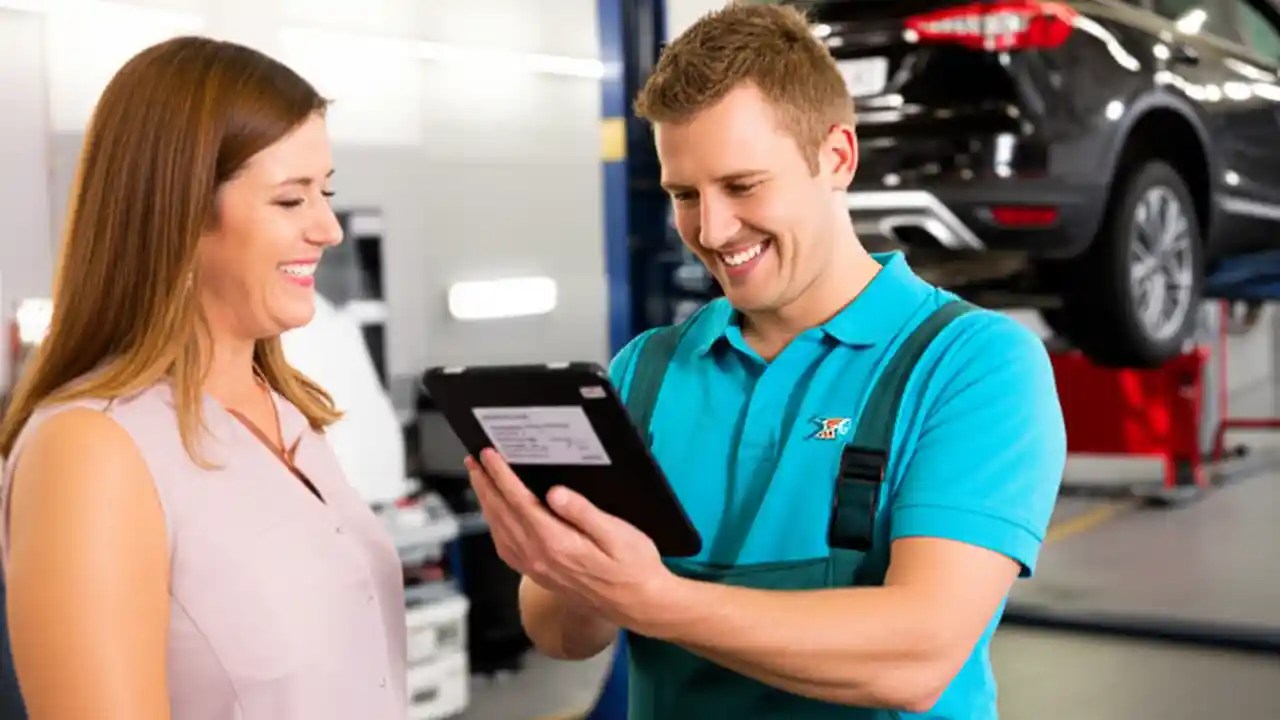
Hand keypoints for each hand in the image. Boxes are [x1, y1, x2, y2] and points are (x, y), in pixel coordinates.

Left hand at [463, 448, 675, 629]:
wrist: (638, 604)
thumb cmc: (633, 568)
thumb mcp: (618, 534)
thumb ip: (584, 513)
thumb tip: (556, 493)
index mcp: (557, 543)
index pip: (520, 502)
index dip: (502, 476)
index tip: (488, 455)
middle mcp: (540, 557)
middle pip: (502, 514)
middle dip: (486, 484)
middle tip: (473, 461)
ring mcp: (537, 569)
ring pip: (500, 531)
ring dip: (487, 503)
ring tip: (480, 481)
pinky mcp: (540, 575)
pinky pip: (507, 548)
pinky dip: (495, 527)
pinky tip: (496, 518)